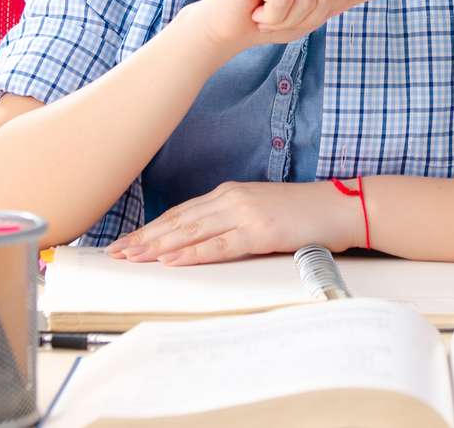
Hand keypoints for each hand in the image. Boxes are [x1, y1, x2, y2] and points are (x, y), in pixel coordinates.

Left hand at [106, 180, 364, 265]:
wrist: (337, 206)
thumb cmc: (301, 211)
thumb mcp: (259, 209)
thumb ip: (230, 218)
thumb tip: (202, 238)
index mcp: (228, 192)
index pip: (180, 212)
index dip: (150, 228)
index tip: (127, 241)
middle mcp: (231, 199)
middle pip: (177, 221)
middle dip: (144, 238)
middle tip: (116, 253)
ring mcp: (244, 214)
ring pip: (190, 232)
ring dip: (158, 246)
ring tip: (133, 257)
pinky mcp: (258, 232)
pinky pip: (218, 245)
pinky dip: (191, 253)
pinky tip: (171, 260)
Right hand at [194, 0, 409, 54]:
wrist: (233, 31)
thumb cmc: (278, 14)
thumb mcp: (329, 3)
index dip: (326, 8)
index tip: (300, 4)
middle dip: (306, 14)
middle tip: (280, 9)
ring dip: (285, 18)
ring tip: (266, 9)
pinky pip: (283, 0)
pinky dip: (270, 17)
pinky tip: (254, 9)